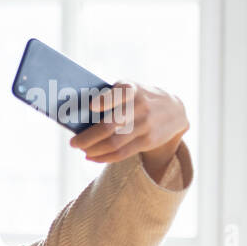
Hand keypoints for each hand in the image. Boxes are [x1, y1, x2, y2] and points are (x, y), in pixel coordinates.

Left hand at [69, 81, 188, 165]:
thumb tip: (76, 114)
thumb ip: (107, 97)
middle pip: (109, 126)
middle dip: (87, 137)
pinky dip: (104, 157)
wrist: (174, 109)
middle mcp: (140, 107)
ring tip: (82, 150)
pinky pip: (122, 153)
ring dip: (93, 150)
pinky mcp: (148, 140)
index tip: (90, 106)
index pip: (119, 94)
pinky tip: (92, 157)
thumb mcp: (128, 88)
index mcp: (131, 89)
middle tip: (73, 143)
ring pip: (114, 143)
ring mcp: (145, 125)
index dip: (105, 101)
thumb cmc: (137, 97)